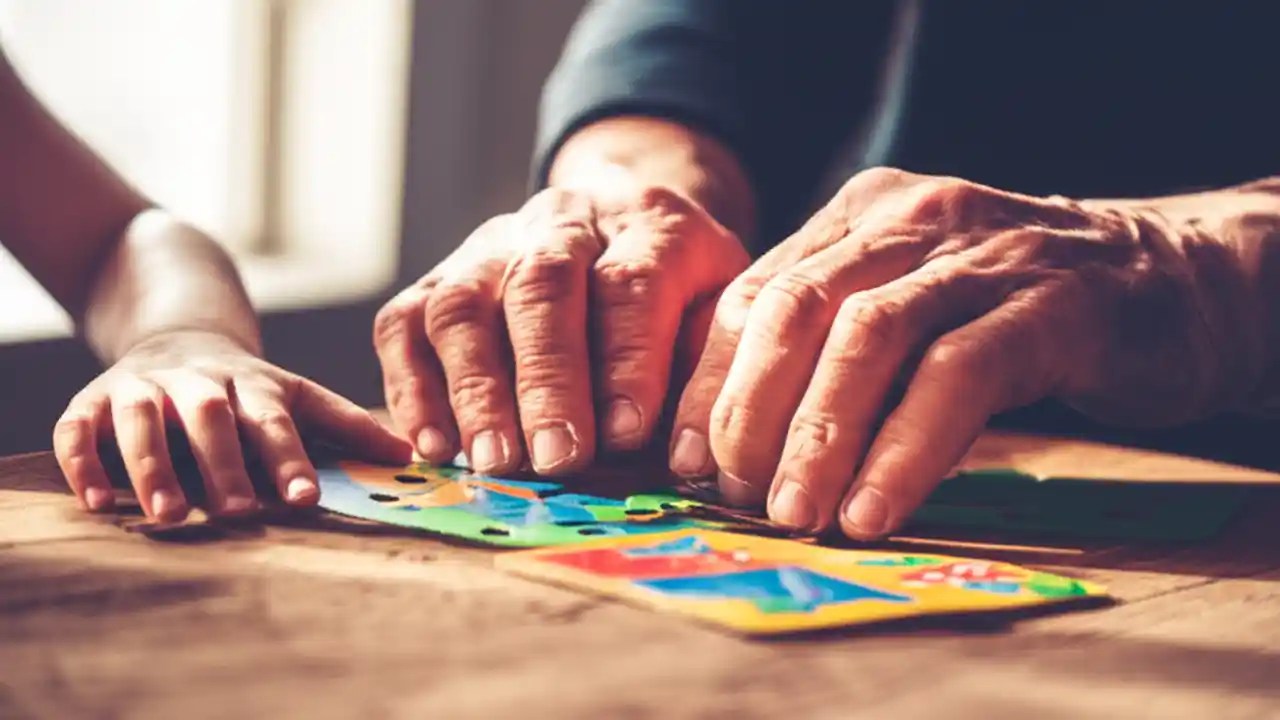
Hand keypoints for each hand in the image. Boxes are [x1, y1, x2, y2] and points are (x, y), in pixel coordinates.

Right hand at [54, 329, 410, 520]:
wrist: (178, 335)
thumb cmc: (251, 389)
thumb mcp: (299, 396)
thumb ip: (348, 425)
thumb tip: (411, 457)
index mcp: (256, 385)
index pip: (276, 419)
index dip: (290, 456)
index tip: (305, 497)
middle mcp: (201, 383)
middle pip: (212, 418)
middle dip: (226, 464)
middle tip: (241, 512)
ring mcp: (145, 388)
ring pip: (145, 420)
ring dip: (156, 466)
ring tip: (172, 516)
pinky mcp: (94, 400)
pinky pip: (81, 427)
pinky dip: (87, 462)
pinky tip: (98, 502)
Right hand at [375, 182, 748, 474]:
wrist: (624, 226)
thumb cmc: (680, 299)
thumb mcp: (720, 316)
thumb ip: (707, 373)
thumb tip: (687, 458)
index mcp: (650, 224)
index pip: (631, 283)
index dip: (627, 361)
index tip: (626, 433)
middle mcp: (562, 221)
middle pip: (540, 286)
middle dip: (547, 381)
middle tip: (556, 459)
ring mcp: (490, 244)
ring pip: (462, 303)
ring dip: (475, 389)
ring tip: (494, 461)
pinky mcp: (438, 276)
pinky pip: (405, 323)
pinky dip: (412, 387)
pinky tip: (434, 445)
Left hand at [673, 167, 1256, 538]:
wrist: (1168, 282)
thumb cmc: (1011, 315)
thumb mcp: (909, 309)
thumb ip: (833, 349)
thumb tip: (728, 446)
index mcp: (861, 215)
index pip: (756, 293)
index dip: (712, 381)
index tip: (687, 460)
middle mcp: (912, 217)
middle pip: (795, 309)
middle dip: (749, 410)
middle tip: (735, 495)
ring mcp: (984, 252)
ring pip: (868, 337)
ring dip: (817, 435)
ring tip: (790, 513)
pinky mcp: (1053, 303)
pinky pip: (957, 378)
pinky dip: (903, 450)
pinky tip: (872, 509)